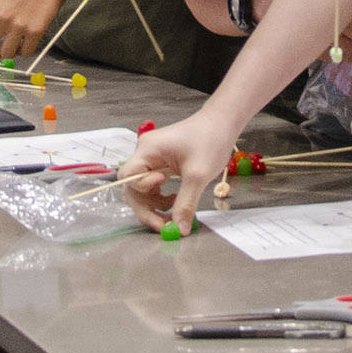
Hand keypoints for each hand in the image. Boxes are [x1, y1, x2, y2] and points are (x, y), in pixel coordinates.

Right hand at [122, 111, 250, 233]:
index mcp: (147, 150)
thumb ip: (186, 203)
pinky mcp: (160, 162)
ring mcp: (151, 158)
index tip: (166, 202)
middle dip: (146, 208)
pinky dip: (159, 197)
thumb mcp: (198, 175)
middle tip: (164, 226)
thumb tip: (180, 230)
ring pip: (141, 189)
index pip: (130, 177)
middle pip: (132, 187)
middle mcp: (144, 153)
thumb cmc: (209, 140)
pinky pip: (152, 185)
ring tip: (173, 213)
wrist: (222, 123)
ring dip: (154, 205)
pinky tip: (174, 201)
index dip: (143, 193)